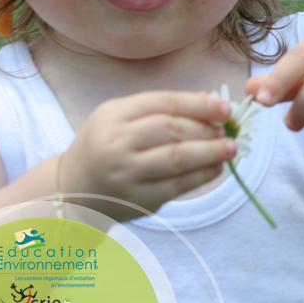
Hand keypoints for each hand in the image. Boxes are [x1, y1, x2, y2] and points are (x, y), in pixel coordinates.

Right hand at [60, 91, 236, 220]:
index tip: (225, 109)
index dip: (200, 105)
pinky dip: (202, 177)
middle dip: (207, 129)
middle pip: (173, 130)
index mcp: (113, 115)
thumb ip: (162, 108)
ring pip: (177, 159)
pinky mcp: (136, 200)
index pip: (165, 103)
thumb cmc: (106, 145)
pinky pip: (177, 186)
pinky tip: (216, 169)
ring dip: (210, 153)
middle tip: (229, 130)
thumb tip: (210, 102)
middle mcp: (116, 143)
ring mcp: (125, 174)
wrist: (73, 189)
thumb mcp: (121, 116)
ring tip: (230, 148)